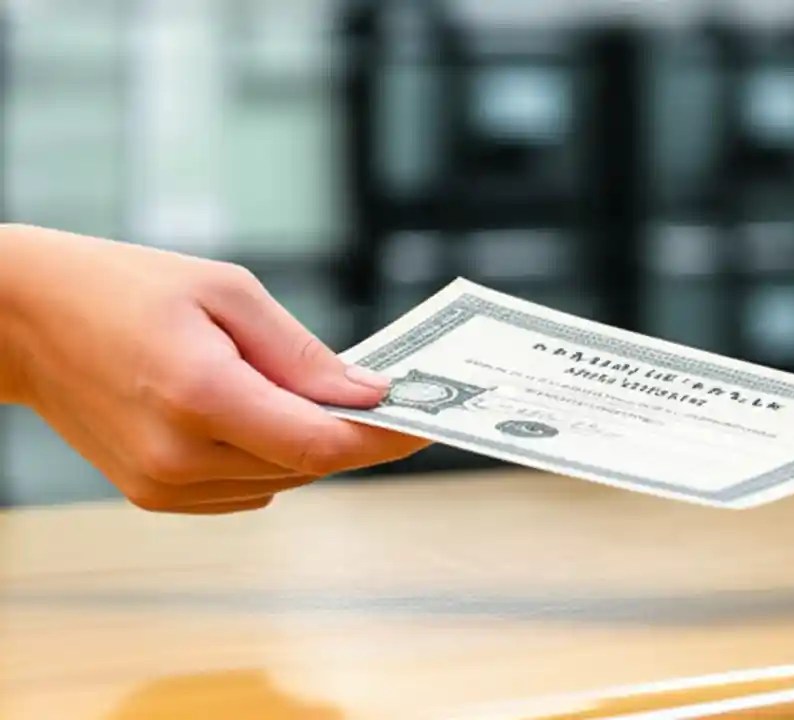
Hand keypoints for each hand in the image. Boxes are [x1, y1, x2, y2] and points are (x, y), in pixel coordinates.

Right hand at [0, 225, 427, 512]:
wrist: (24, 320)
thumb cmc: (126, 286)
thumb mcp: (226, 291)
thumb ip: (301, 352)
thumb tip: (369, 393)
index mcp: (200, 395)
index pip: (321, 442)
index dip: (385, 437)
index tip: (431, 420)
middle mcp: (180, 456)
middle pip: (310, 464)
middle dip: (354, 432)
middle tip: (390, 395)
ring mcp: (164, 485)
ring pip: (284, 479)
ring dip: (312, 443)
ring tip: (313, 392)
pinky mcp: (156, 496)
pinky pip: (249, 488)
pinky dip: (272, 456)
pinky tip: (260, 412)